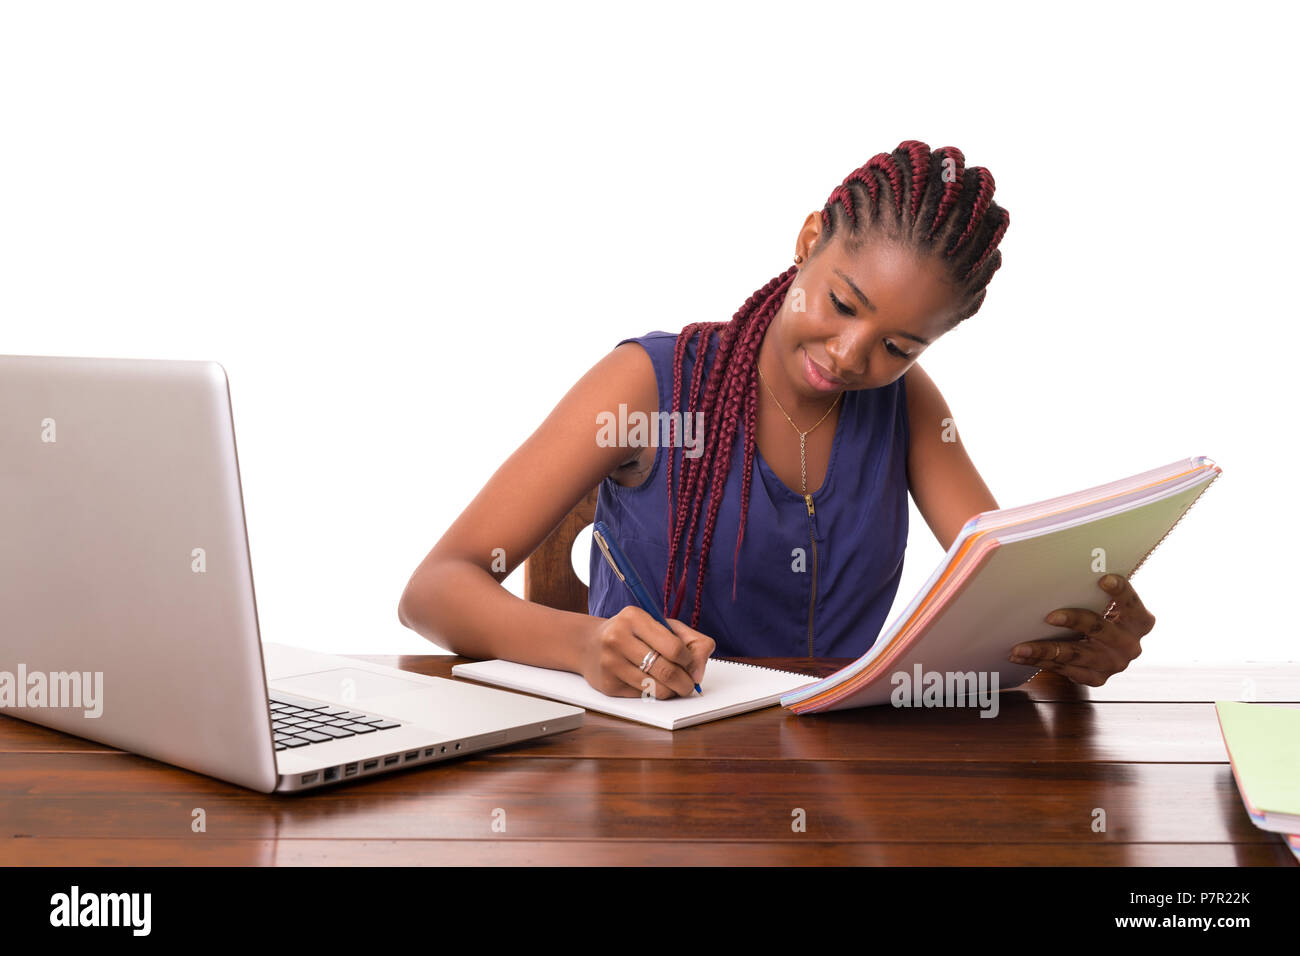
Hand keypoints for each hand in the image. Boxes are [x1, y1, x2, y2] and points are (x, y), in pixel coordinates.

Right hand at [580, 606, 715, 698]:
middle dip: (686, 682)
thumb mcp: (662, 626)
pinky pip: (643, 696)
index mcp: (634, 617)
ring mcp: (610, 663)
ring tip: (673, 684)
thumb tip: (698, 672)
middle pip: (667, 671)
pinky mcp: (607, 685)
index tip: (691, 664)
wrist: (590, 644)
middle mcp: (618, 638)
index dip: (689, 661)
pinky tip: (651, 683)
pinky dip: (654, 693)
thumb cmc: (634, 634)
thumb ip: (691, 641)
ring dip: (672, 691)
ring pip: (657, 688)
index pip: (674, 647)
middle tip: (689, 684)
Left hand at [1007, 573, 1154, 686]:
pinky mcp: (1096, 678)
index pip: (1132, 604)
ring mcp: (1113, 663)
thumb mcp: (1108, 604)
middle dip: (1074, 620)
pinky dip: (1040, 662)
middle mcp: (1129, 645)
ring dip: (1044, 649)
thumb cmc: (1103, 616)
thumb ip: (1095, 592)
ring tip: (1019, 648)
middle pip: (1099, 628)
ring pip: (1075, 654)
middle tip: (1049, 616)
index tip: (1104, 578)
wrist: (1108, 652)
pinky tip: (1021, 656)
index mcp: (1139, 621)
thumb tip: (1063, 566)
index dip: (1121, 591)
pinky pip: (1064, 669)